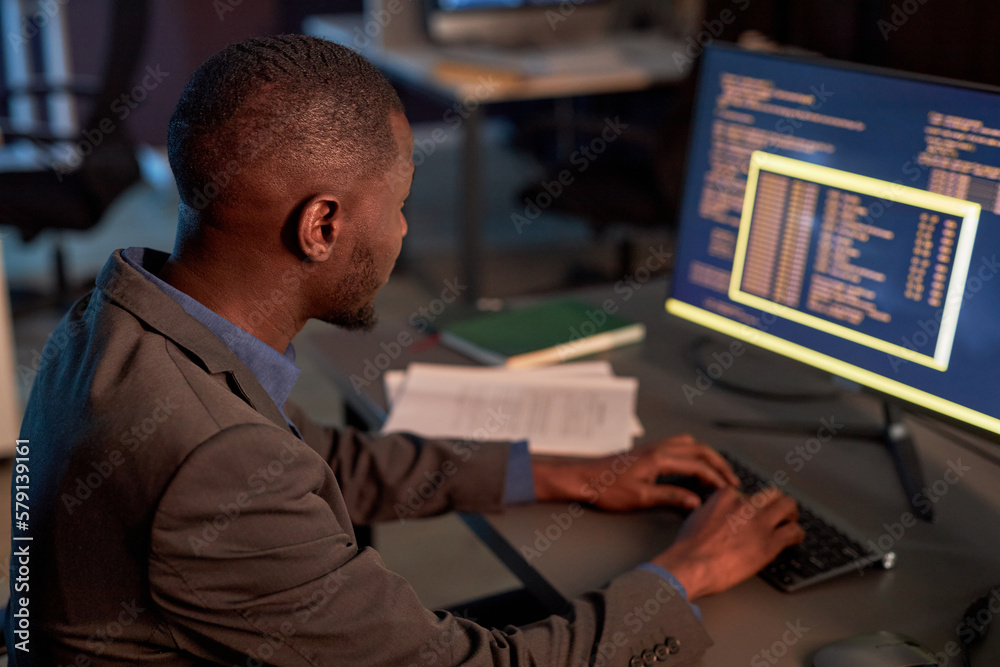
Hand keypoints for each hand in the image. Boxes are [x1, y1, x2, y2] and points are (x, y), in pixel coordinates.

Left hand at [532, 434, 739, 510]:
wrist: (582, 478)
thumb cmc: (605, 488)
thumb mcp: (640, 498)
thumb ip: (670, 497)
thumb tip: (696, 501)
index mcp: (659, 459)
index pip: (698, 465)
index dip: (716, 478)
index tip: (728, 490)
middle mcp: (658, 449)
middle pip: (699, 450)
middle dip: (719, 464)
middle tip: (732, 480)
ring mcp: (653, 448)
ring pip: (689, 445)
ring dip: (706, 457)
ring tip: (717, 475)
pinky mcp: (647, 453)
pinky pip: (678, 447)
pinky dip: (692, 455)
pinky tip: (692, 470)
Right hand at [653, 485, 804, 599]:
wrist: (692, 565)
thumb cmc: (688, 547)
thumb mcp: (696, 516)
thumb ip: (712, 509)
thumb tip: (717, 513)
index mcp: (726, 496)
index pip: (747, 493)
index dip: (751, 505)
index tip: (752, 514)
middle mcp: (745, 504)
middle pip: (772, 494)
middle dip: (776, 503)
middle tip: (778, 513)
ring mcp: (759, 522)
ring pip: (788, 506)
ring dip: (790, 514)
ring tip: (790, 522)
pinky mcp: (770, 542)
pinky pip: (794, 531)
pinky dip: (797, 534)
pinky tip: (794, 538)